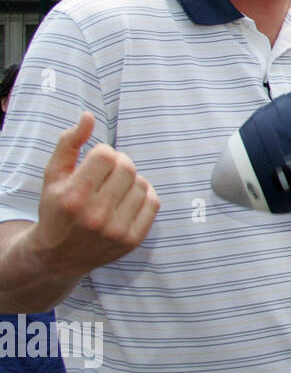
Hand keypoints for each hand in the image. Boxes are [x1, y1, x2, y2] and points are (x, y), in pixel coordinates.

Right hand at [33, 112, 158, 278]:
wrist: (59, 256)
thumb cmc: (56, 209)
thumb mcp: (53, 175)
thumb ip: (68, 143)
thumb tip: (88, 116)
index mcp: (74, 196)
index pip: (106, 155)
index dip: (102, 152)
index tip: (94, 162)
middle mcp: (96, 215)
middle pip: (127, 167)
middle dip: (119, 163)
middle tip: (108, 172)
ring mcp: (117, 230)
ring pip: (142, 183)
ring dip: (131, 180)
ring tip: (114, 188)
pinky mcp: (133, 240)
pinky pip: (154, 202)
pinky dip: (144, 195)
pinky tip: (128, 198)